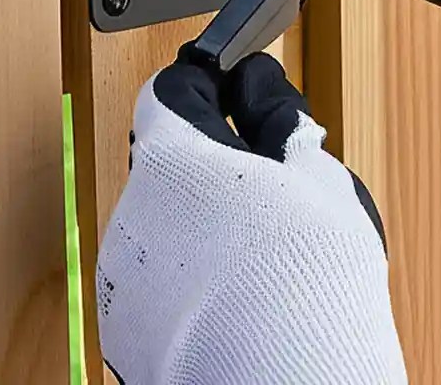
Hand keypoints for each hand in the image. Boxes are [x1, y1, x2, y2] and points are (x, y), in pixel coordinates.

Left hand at [96, 49, 406, 383]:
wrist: (289, 381)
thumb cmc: (310, 280)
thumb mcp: (319, 178)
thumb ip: (280, 123)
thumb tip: (261, 92)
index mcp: (174, 157)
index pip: (172, 90)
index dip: (210, 85)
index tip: (239, 90)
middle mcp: (131, 210)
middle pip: (170, 164)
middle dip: (213, 168)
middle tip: (273, 194)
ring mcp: (122, 275)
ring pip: (163, 228)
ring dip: (201, 229)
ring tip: (262, 262)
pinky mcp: (124, 329)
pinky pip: (157, 285)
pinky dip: (190, 284)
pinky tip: (238, 303)